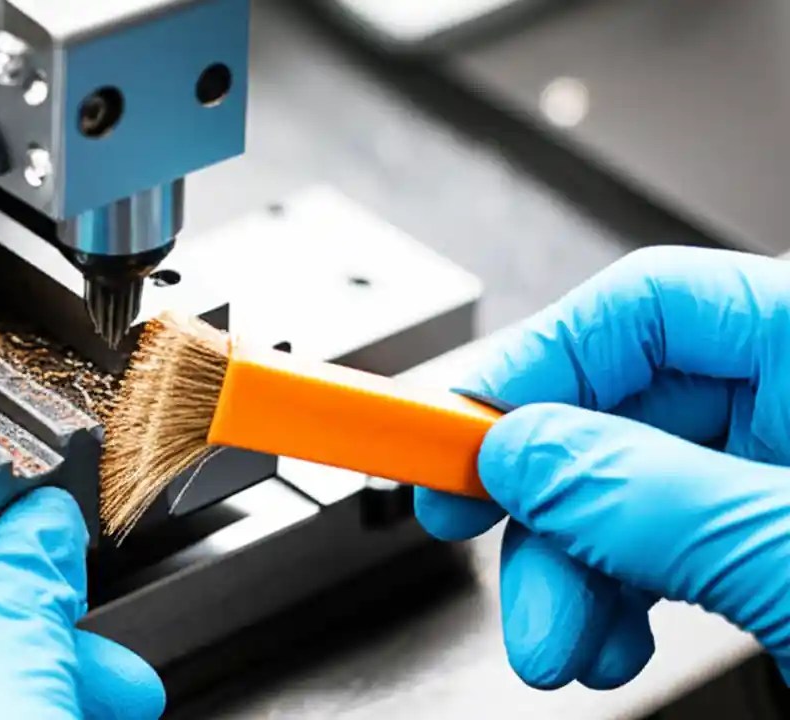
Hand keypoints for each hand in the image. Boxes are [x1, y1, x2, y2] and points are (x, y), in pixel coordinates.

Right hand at [415, 247, 789, 688]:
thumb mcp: (784, 551)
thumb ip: (645, 495)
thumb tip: (517, 453)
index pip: (642, 305)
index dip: (530, 362)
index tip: (444, 427)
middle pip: (614, 410)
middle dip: (536, 500)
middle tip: (466, 536)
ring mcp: (779, 480)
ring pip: (624, 494)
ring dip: (562, 569)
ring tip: (550, 640)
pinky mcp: (768, 549)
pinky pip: (661, 551)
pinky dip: (611, 600)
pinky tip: (603, 642)